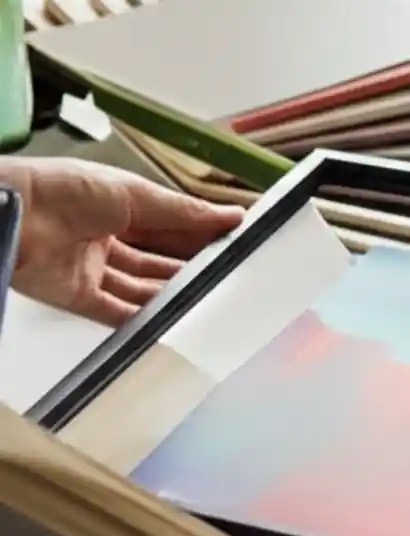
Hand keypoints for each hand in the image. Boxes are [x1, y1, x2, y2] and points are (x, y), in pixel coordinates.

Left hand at [2, 157, 243, 325]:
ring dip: (173, 292)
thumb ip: (184, 210)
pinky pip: (117, 312)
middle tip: (228, 272)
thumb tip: (230, 215)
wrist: (14, 212)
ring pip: (142, 287)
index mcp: (115, 206)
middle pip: (156, 259)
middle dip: (190, 265)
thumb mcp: (135, 193)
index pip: (168, 225)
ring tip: (209, 296)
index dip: (199, 233)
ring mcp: (90, 269)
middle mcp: (103, 238)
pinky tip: (174, 319)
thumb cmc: (63, 189)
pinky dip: (145, 317)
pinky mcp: (77, 297)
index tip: (234, 241)